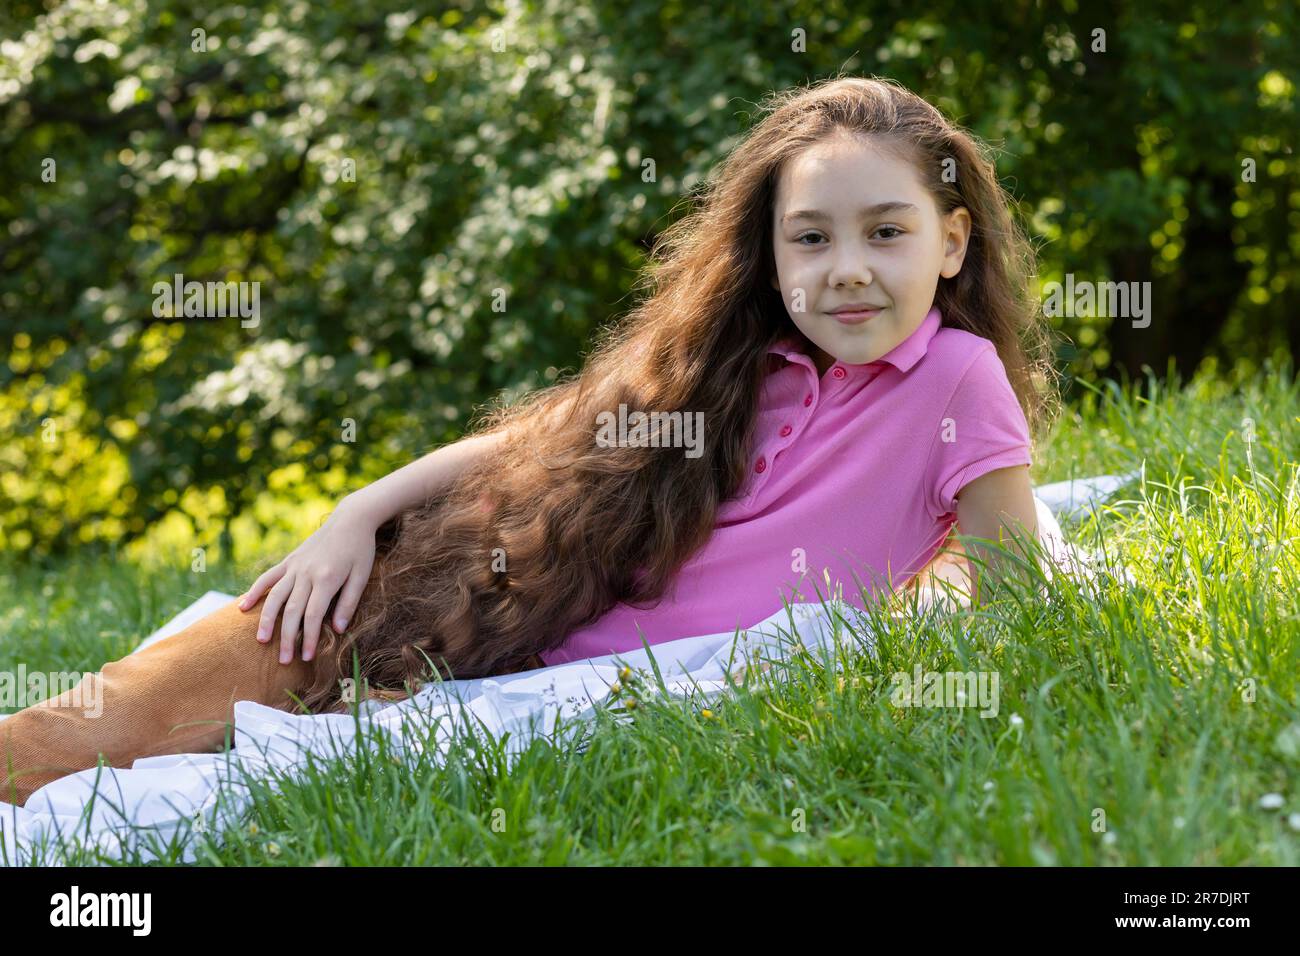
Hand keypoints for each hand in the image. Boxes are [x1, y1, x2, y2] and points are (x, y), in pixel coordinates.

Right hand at [238, 501, 379, 663]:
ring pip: (275, 596)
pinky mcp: (289, 560)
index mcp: (326, 579)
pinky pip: (268, 577)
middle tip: (284, 661)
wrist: (351, 519)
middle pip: (292, 611)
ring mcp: (295, 566)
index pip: (313, 616)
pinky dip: (255, 591)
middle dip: (287, 638)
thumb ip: (349, 603)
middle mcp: (306, 573)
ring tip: (261, 640)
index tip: (306, 657)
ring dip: (267, 619)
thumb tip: (338, 629)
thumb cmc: (361, 550)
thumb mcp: (362, 576)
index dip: (308, 638)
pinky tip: (243, 607)